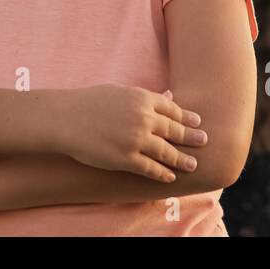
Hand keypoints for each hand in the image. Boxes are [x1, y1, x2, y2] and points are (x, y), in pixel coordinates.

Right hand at [57, 85, 206, 182]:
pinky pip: (150, 168)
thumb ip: (145, 97)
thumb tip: (168, 97)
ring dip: (181, 160)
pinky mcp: (126, 159)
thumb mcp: (119, 92)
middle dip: (191, 137)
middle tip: (204, 141)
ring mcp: (136, 139)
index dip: (186, 117)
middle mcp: (143, 118)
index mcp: (141, 99)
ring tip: (193, 164)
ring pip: (166, 152)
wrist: (66, 118)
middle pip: (174, 130)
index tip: (197, 122)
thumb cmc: (89, 102)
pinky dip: (162, 173)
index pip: (172, 109)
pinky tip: (170, 176)